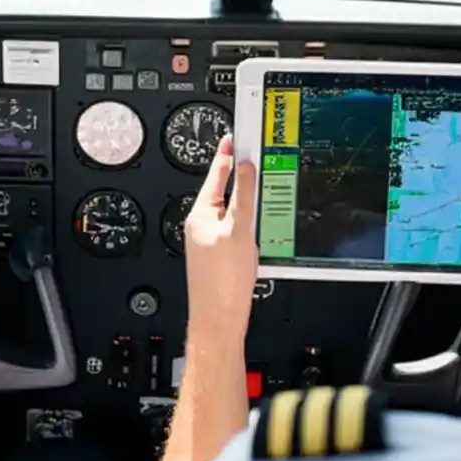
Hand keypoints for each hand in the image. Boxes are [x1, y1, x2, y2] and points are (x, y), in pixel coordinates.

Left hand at [184, 135, 257, 346]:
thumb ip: (243, 197)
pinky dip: (248, 222)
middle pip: (223, 192)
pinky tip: (260, 224)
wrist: (219, 322)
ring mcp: (210, 242)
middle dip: (238, 176)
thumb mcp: (238, 231)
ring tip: (260, 185)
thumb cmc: (222, 284)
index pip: (215, 175)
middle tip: (252, 154)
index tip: (234, 137)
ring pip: (231, 212)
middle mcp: (202, 226)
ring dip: (245, 201)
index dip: (227, 155)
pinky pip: (236, 230)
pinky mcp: (220, 257)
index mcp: (200, 215)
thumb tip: (245, 167)